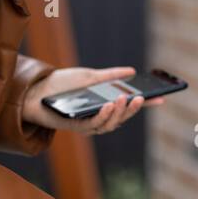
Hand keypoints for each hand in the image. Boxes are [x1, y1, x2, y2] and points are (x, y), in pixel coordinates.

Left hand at [22, 66, 164, 134]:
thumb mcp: (90, 76)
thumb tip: (132, 72)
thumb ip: (111, 76)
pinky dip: (103, 116)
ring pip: (109, 124)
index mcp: (104, 106)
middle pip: (121, 118)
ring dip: (118, 113)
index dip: (146, 104)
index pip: (129, 106)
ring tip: (124, 99)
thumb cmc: (62, 85)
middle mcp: (98, 118)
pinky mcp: (75, 126)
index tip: (162, 98)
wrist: (35, 90)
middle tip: (141, 98)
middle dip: (132, 110)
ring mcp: (87, 123)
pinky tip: (108, 105)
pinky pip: (93, 125)